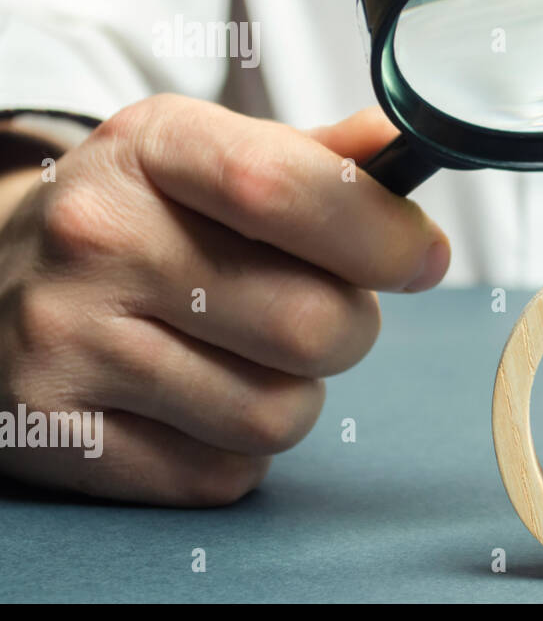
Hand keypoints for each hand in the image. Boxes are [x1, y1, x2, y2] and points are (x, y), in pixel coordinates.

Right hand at [0, 95, 448, 504]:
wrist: (0, 279)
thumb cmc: (145, 215)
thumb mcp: (212, 155)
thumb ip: (317, 158)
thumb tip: (406, 150)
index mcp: (152, 147)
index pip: (285, 186)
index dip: (383, 234)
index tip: (422, 256)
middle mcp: (99, 238)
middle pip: (313, 324)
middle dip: (352, 329)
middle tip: (319, 310)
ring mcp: (66, 339)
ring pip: (277, 414)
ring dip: (296, 396)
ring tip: (249, 356)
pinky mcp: (55, 432)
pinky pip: (221, 474)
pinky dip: (236, 449)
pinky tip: (197, 400)